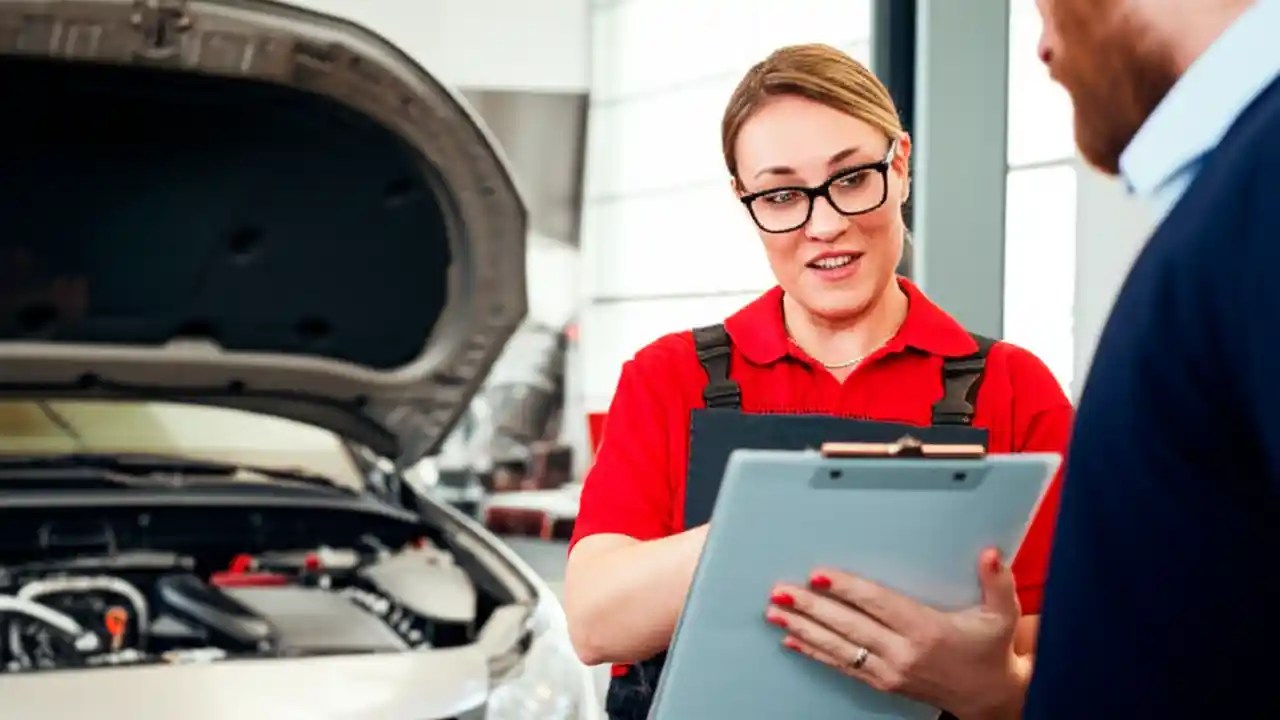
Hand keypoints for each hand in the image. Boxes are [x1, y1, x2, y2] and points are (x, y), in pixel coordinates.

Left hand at [763, 548, 1027, 719]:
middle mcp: (903, 652)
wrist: (990, 697)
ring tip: (776, 613)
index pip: (878, 604)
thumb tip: (990, 554)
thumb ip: (997, 582)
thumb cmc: (992, 650)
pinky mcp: (882, 683)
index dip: (847, 589)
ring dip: (804, 629)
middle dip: (812, 608)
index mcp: (926, 630)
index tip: (820, 575)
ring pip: (838, 648)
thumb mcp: (1002, 615)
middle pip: (849, 626)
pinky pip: (842, 667)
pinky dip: (814, 653)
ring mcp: (890, 671)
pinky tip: (792, 640)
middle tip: (782, 591)